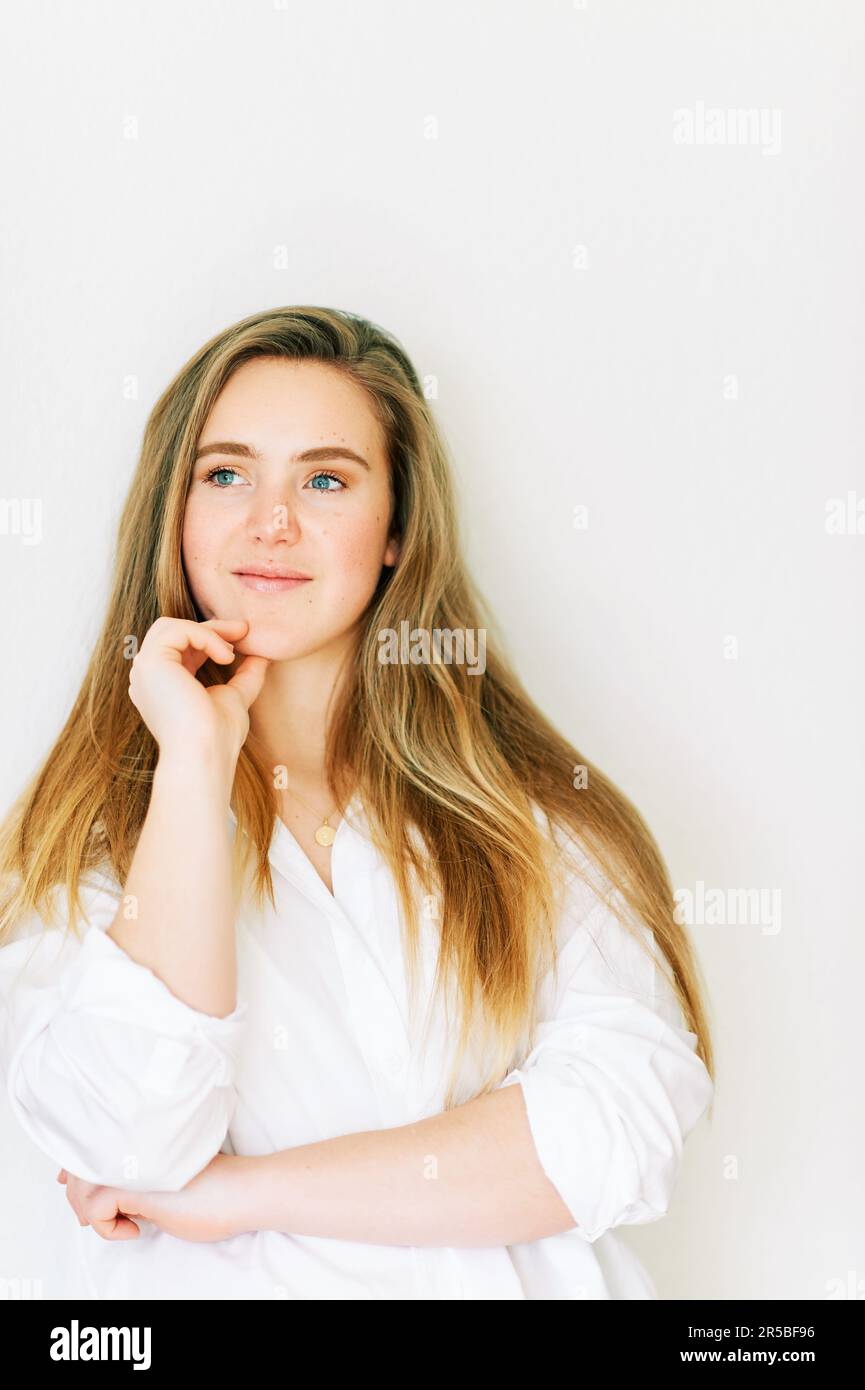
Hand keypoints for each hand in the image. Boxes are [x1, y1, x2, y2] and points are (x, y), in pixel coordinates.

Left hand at [56, 1153, 247, 1243]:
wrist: (241, 1191)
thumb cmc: (212, 1190)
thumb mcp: (165, 1181)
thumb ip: (136, 1178)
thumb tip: (106, 1191)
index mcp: (140, 1138)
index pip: (90, 1145)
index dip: (76, 1166)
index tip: (73, 1183)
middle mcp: (130, 1144)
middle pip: (80, 1167)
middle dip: (79, 1197)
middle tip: (101, 1218)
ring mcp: (132, 1161)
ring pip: (82, 1189)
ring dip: (93, 1214)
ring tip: (125, 1224)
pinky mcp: (134, 1185)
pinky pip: (95, 1210)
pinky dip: (109, 1229)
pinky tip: (136, 1229)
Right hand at [127, 616, 269, 765]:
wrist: (205, 753)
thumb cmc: (218, 737)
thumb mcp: (235, 697)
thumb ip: (245, 676)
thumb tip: (263, 655)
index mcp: (162, 685)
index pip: (181, 648)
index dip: (212, 638)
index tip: (244, 635)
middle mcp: (148, 677)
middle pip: (174, 632)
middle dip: (211, 627)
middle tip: (244, 630)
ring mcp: (144, 670)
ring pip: (170, 626)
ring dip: (208, 630)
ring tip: (232, 650)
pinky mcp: (150, 663)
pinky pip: (177, 630)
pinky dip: (206, 636)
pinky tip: (226, 657)